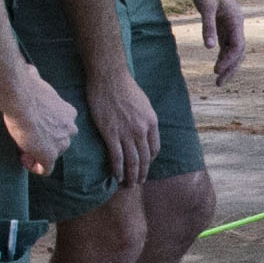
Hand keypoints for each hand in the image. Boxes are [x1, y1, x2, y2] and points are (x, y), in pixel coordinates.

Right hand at [3, 65, 79, 177]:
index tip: (36, 127)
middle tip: (29, 140)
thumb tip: (28, 68)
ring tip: (24, 149)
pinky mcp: (50, 156)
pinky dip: (36, 168)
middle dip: (46, 142)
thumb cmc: (27, 89)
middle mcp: (70, 129)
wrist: (22, 99)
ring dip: (39, 154)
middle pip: (61, 141)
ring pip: (53, 154)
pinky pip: (45, 169)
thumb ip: (35, 78)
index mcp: (68, 112)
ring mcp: (61, 144)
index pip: (64, 125)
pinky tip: (26, 161)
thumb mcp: (36, 81)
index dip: (50, 128)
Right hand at [88, 64, 161, 185]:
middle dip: (142, 173)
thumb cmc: (125, 87)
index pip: (154, 149)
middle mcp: (142, 130)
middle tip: (138, 183)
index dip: (150, 161)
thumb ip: (145, 119)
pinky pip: (116, 157)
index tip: (145, 166)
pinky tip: (117, 177)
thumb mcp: (143, 103)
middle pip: (145, 158)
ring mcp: (126, 133)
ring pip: (132, 161)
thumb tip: (143, 130)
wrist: (109, 78)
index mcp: (152, 122)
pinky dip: (118, 169)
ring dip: (131, 176)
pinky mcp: (110, 133)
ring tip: (129, 185)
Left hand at [192, 0, 245, 84]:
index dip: (228, 60)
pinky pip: (226, 44)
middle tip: (219, 83)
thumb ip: (208, 27)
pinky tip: (216, 64)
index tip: (216, 71)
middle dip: (231, 68)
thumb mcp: (205, 6)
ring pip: (233, 49)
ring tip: (218, 80)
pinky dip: (222, 55)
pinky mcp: (222, 24)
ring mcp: (230, 25)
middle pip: (238, 52)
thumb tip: (209, 48)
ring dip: (227, 64)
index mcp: (236, 20)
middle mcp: (236, 24)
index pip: (237, 46)